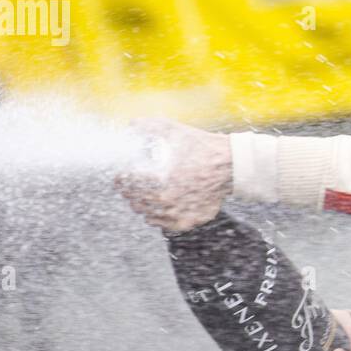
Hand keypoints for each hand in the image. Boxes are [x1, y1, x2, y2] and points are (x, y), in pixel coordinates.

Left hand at [118, 117, 232, 232]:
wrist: (230, 165)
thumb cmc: (202, 147)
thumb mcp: (173, 129)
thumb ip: (146, 126)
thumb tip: (129, 126)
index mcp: (157, 178)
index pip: (125, 182)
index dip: (120, 177)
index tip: (120, 175)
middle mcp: (164, 199)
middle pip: (133, 199)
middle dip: (129, 191)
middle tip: (131, 185)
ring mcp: (176, 212)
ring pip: (145, 213)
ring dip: (141, 204)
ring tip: (144, 196)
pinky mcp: (187, 221)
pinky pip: (162, 224)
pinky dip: (157, 217)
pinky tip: (158, 208)